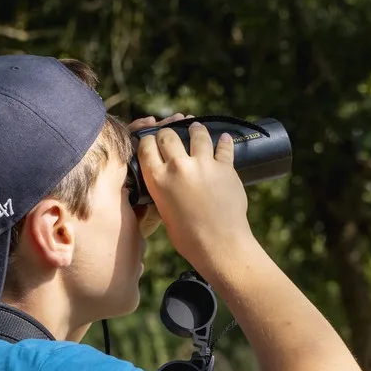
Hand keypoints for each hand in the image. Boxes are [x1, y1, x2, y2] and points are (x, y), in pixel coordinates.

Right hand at [134, 119, 253, 270]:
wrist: (219, 244)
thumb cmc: (188, 236)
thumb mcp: (164, 211)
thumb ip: (163, 190)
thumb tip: (166, 181)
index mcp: (158, 179)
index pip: (146, 146)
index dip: (148, 140)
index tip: (151, 141)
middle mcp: (178, 167)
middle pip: (168, 135)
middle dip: (168, 133)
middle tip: (172, 134)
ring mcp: (203, 164)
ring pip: (197, 134)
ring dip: (196, 129)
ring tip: (196, 127)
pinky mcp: (225, 167)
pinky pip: (224, 147)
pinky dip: (224, 141)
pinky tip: (224, 137)